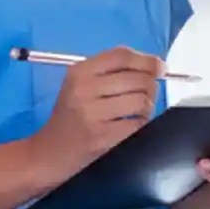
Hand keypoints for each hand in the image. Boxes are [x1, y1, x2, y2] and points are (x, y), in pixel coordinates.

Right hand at [28, 47, 163, 175]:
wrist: (49, 153)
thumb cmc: (70, 115)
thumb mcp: (80, 84)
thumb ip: (111, 70)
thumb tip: (155, 65)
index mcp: (79, 72)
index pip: (122, 56)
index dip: (147, 60)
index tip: (160, 67)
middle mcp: (85, 90)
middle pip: (138, 78)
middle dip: (151, 86)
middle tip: (145, 94)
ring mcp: (93, 115)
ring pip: (142, 101)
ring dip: (147, 107)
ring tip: (136, 112)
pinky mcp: (103, 137)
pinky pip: (138, 124)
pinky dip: (141, 124)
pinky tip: (131, 126)